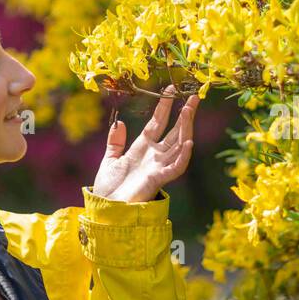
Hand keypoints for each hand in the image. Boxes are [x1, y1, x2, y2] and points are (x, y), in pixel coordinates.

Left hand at [90, 88, 199, 204]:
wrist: (105, 208)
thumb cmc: (109, 188)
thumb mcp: (109, 159)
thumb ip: (115, 141)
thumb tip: (119, 122)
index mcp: (142, 149)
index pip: (157, 123)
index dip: (164, 107)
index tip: (169, 90)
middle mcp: (154, 156)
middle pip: (173, 132)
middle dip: (184, 115)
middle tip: (193, 97)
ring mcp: (158, 167)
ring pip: (178, 145)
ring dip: (185, 128)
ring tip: (190, 110)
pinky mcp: (158, 180)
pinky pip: (175, 167)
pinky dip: (183, 156)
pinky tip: (188, 143)